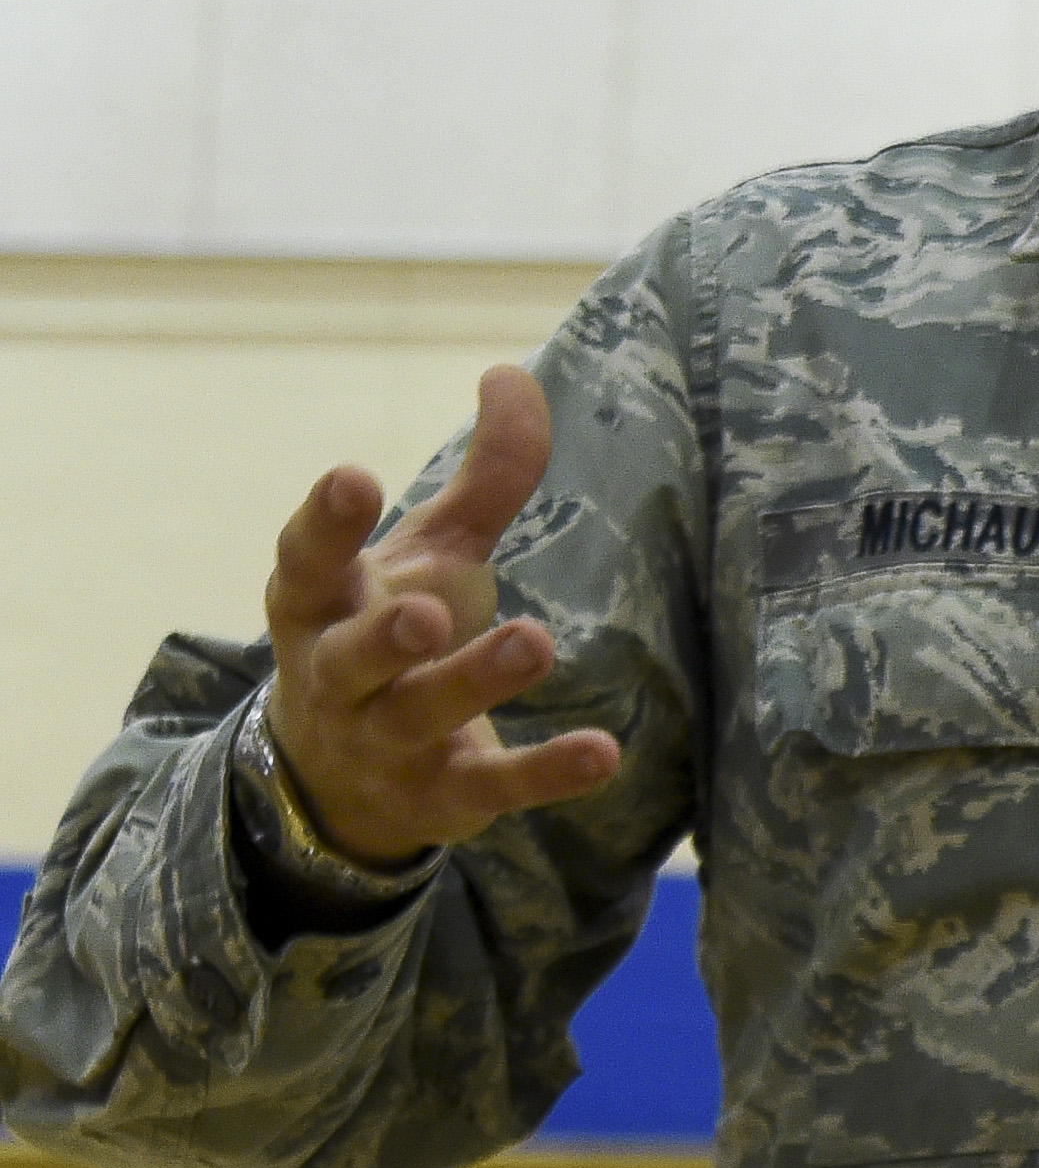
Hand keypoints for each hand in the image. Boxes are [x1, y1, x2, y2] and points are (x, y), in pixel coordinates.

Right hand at [260, 364, 625, 864]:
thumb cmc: (393, 633)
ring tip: (535, 641)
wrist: (344, 783)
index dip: (323, 524)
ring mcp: (389, 743)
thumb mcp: (433, 554)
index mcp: (322, 608)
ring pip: (421, 716)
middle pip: (354, 659)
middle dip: (387, 638)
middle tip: (427, 612)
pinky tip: (604, 753)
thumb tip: (512, 372)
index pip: (306, 564)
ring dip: (475, 682)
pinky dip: (545, 773)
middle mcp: (341, 678)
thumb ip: (482, 477)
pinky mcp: (448, 795)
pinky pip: (495, 786)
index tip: (352, 475)